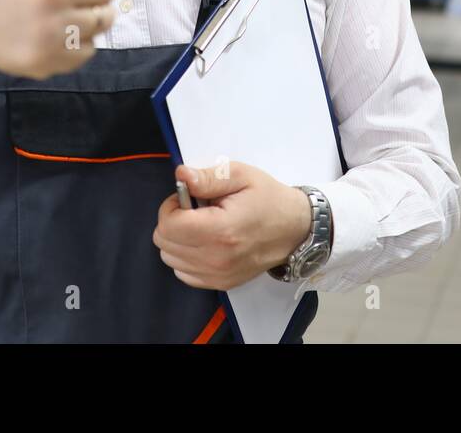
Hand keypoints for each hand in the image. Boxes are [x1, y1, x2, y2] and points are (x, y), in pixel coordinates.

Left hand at [153, 161, 313, 290]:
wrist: (295, 229)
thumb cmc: (268, 198)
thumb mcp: (241, 175)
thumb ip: (208, 176)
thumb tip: (181, 175)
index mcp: (221, 230)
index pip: (168, 226)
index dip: (170, 206)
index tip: (188, 197)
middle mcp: (217, 259)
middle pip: (164, 243)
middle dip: (172, 221)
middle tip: (195, 209)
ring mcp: (218, 276)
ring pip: (170, 259)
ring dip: (178, 239)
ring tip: (201, 225)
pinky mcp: (221, 284)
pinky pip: (183, 273)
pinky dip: (186, 257)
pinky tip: (203, 242)